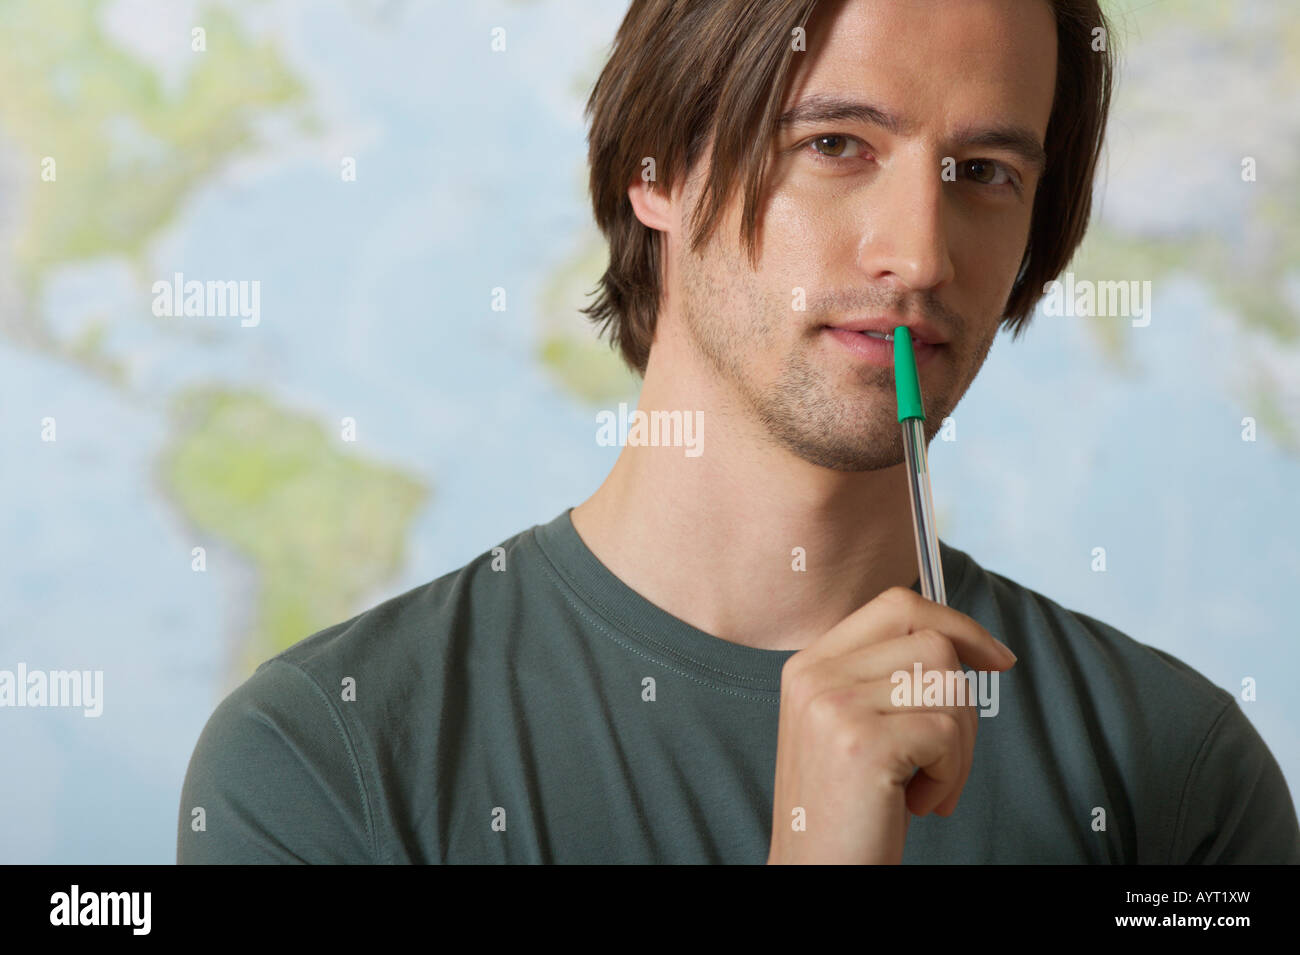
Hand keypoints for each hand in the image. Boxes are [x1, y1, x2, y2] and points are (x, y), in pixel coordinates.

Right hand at [767, 585, 1016, 863]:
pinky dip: (949, 775)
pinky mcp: (861, 742)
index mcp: (809, 664)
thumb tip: (965, 642)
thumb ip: (883, 676)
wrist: (814, 874)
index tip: (994, 659)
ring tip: (928, 785)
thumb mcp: (850, 726)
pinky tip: (918, 803)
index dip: (956, 624)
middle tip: (946, 757)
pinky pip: (945, 733)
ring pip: (947, 684)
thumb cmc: (846, 809)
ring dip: (959, 746)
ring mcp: (834, 705)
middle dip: (963, 704)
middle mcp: (814, 675)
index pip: (897, 606)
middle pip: (933, 643)